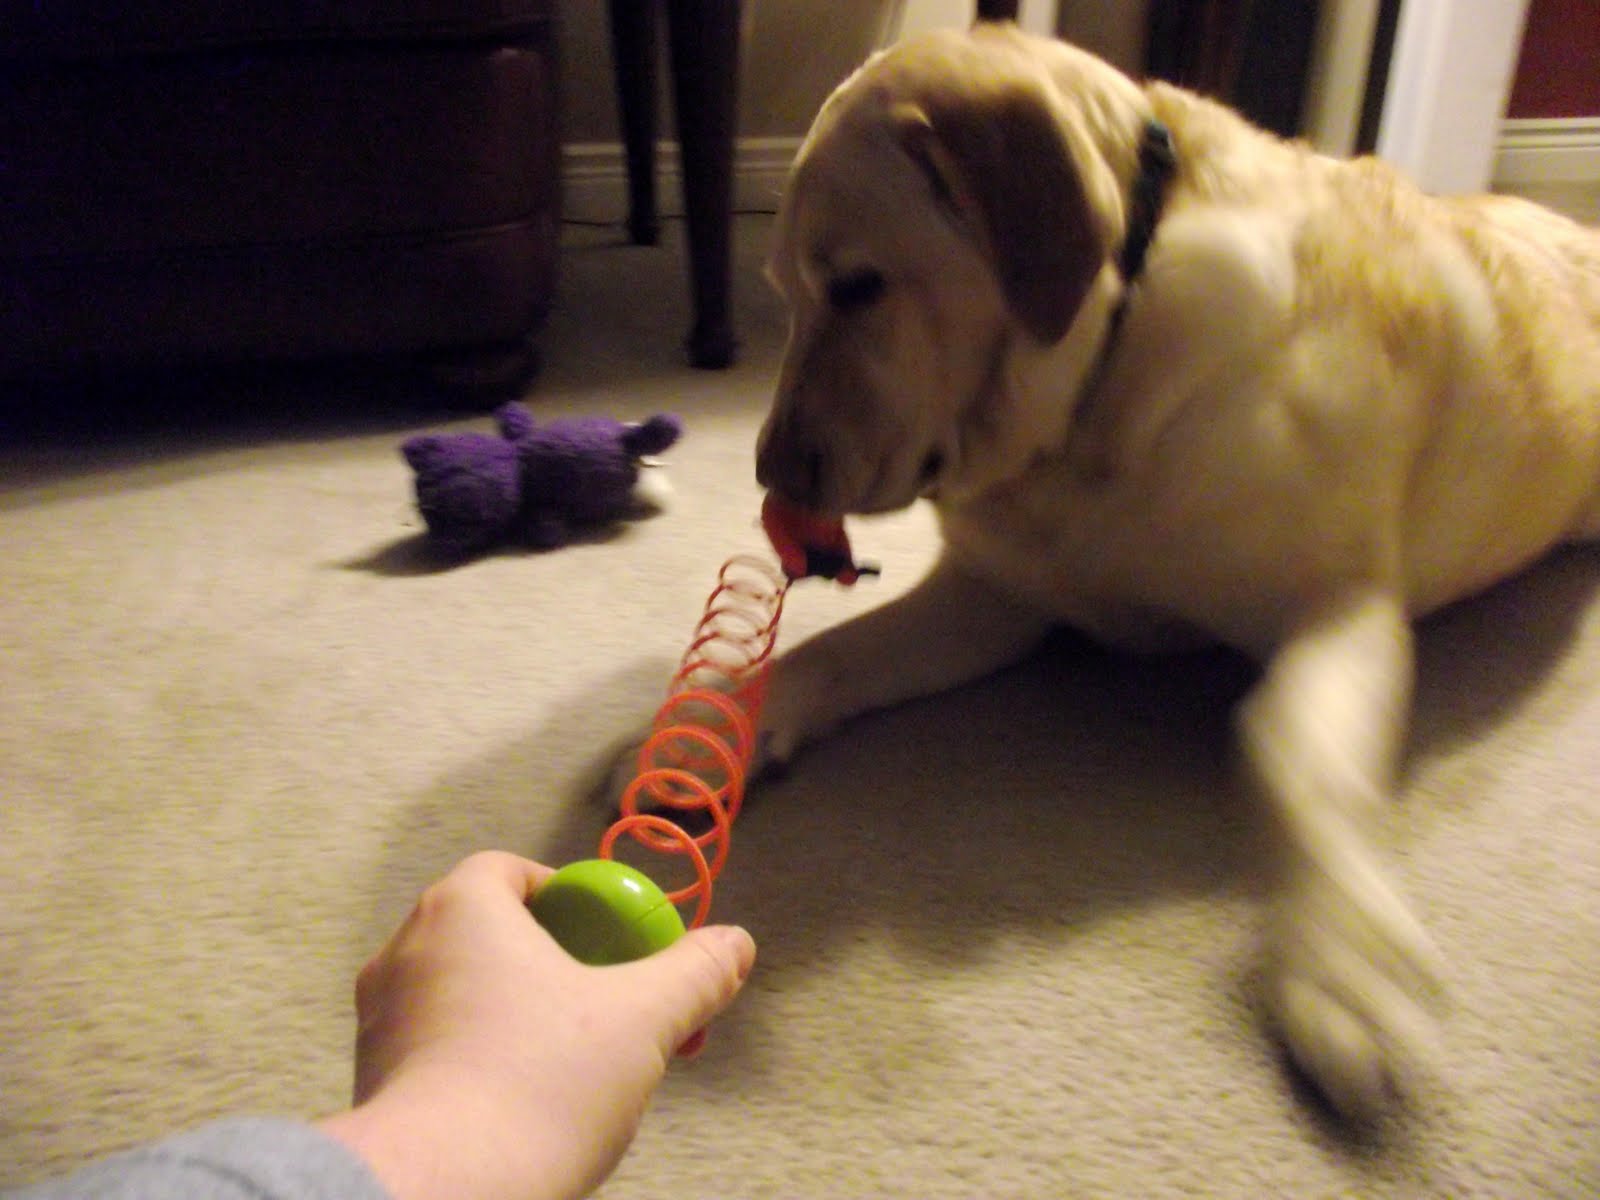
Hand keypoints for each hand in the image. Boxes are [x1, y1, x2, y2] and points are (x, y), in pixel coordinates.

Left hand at [318, 852, 755, 1199]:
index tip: (613, 942)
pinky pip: (443, 1048)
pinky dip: (488, 1062)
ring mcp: (382, 1019)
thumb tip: (735, 944)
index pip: (511, 870)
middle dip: (561, 966)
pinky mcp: (374, 1080)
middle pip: (496, 933)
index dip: (570, 898)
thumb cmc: (536, 1087)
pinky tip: (531, 1105)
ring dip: (525, 1016)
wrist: (441, 1192)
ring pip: (470, 994)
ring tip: (579, 1066)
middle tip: (613, 1009)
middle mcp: (407, 951)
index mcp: (461, 910)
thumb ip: (694, 974)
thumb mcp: (642, 1022)